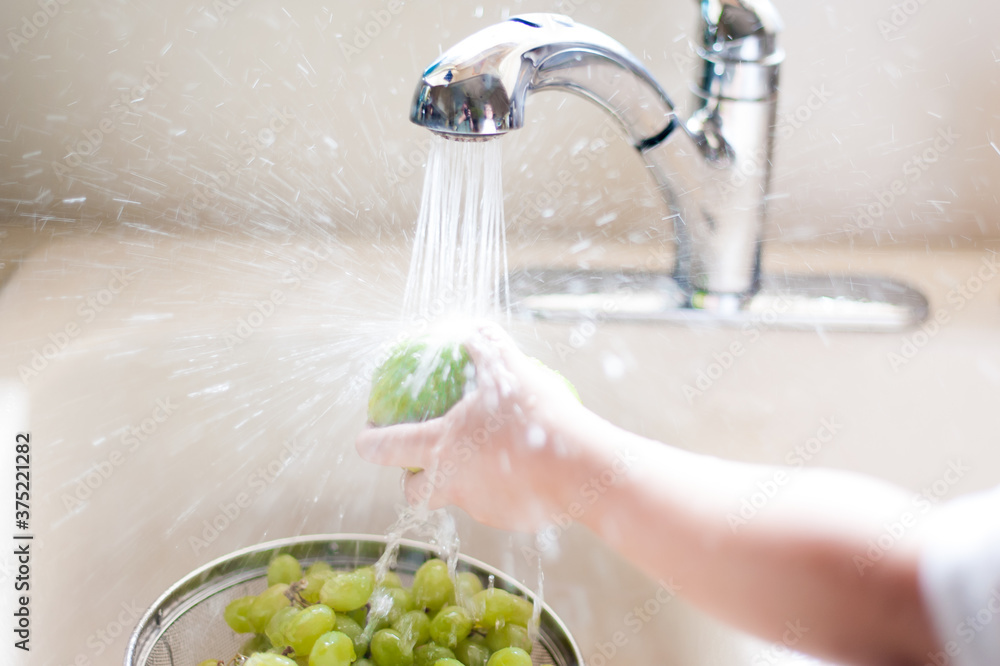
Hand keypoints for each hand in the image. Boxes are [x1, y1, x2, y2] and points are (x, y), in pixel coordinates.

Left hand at [355, 322, 598, 531]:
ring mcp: (479, 506)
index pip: (386, 448)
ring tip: (490, 458)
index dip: (369, 443)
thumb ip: (485, 347)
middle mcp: (451, 483)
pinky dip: (504, 490)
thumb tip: (471, 329)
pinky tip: (526, 471)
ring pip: (460, 498)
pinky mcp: (508, 521)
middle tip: (426, 461)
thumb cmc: (535, 414)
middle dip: (412, 481)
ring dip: (464, 482)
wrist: (579, 466)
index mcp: (440, 446)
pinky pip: (498, 504)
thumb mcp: (507, 368)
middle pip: (414, 492)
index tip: (366, 438)